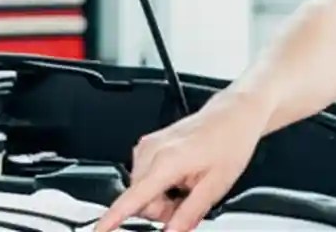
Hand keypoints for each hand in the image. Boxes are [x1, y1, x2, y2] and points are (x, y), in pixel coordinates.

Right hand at [93, 91, 270, 231]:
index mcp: (167, 161)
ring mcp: (149, 145)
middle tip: (189, 202)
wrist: (235, 114)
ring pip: (142, 189)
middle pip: (140, 199)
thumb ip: (189, 214)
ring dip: (162, 197)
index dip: (113, 218)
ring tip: (189, 185)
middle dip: (162, 210)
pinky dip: (161, 183)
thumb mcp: (216, 186)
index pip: (133, 198)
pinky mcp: (150, 144)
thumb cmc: (230, 142)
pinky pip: (145, 175)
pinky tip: (182, 176)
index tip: (99, 230)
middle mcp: (151, 150)